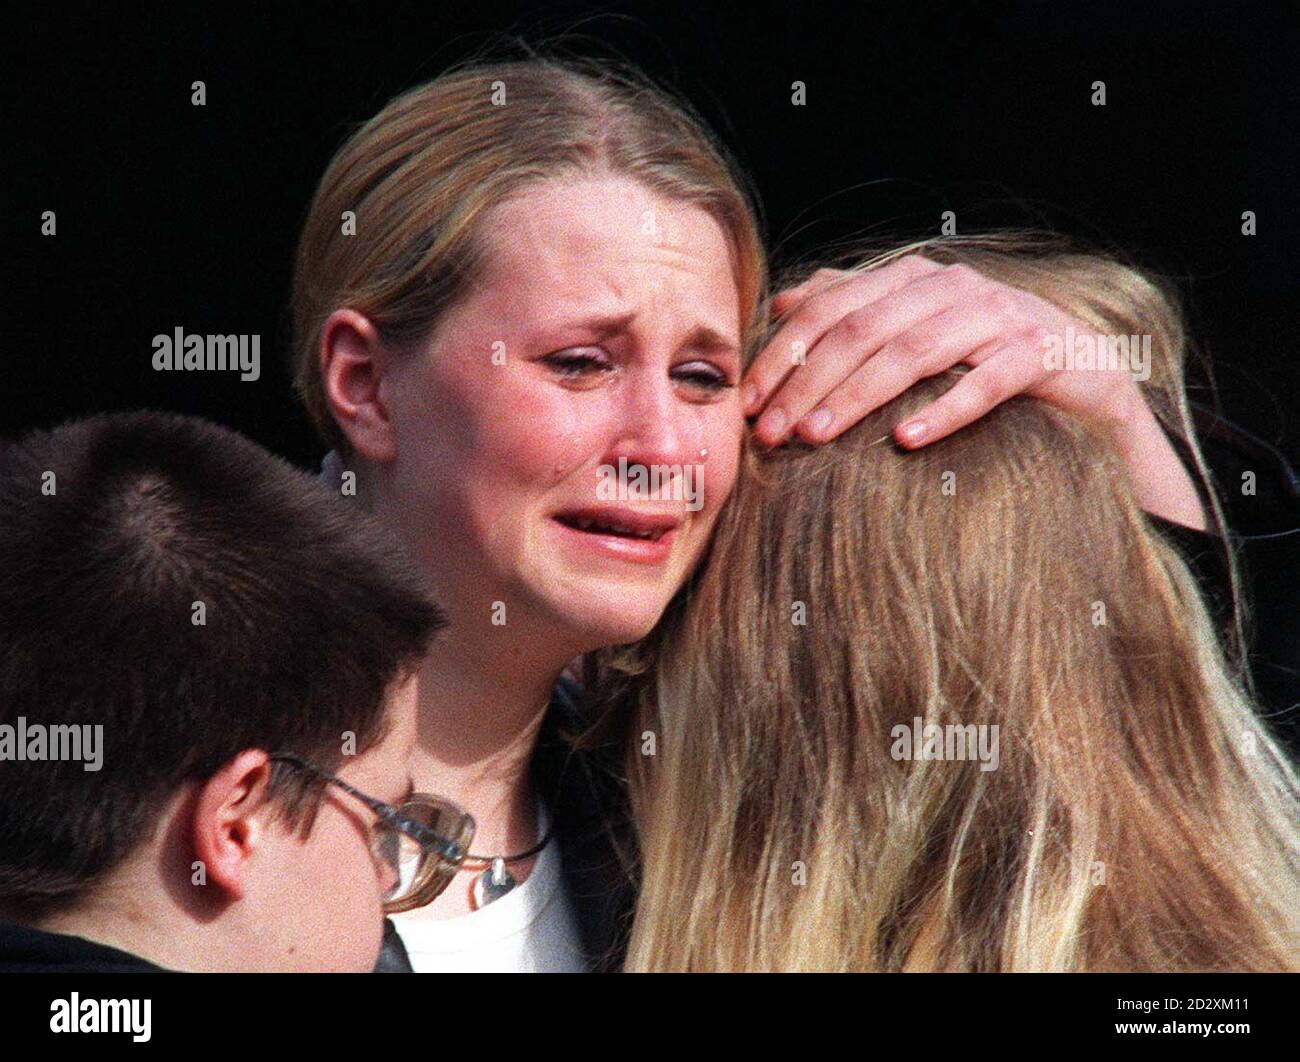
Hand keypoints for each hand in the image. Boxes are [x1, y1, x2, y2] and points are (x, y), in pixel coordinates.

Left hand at [743, 255, 1205, 528]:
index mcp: (912, 278)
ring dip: (857, 396)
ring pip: (911, 352)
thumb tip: (784, 300)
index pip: (829, 309)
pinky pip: (984, 383)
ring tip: (815, 437)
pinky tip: (905, 440)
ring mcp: (997, 316)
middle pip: (861, 330)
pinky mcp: (1037, 353)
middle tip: (770, 432)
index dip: (783, 354)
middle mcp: (951, 287)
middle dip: (806, 382)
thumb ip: (853, 305)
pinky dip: (942, 410)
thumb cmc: (983, 355)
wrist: (1084, 372)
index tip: (746, 402)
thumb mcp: (914, 326)